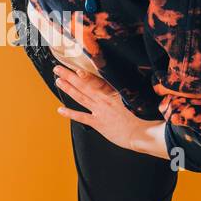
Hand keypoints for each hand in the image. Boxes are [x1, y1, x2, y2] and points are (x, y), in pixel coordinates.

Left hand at [53, 64, 167, 156]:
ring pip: (80, 96)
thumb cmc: (142, 116)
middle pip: (84, 85)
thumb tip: (122, 81)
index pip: (96, 80)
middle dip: (70, 76)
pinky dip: (70, 113)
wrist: (141, 133)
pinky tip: (60, 109)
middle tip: (58, 69)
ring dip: (68, 88)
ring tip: (58, 80)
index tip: (75, 66)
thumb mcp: (135, 97)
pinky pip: (81, 117)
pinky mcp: (98, 123)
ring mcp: (99, 111)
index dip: (85, 74)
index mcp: (114, 92)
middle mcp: (104, 100)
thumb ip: (126, 88)